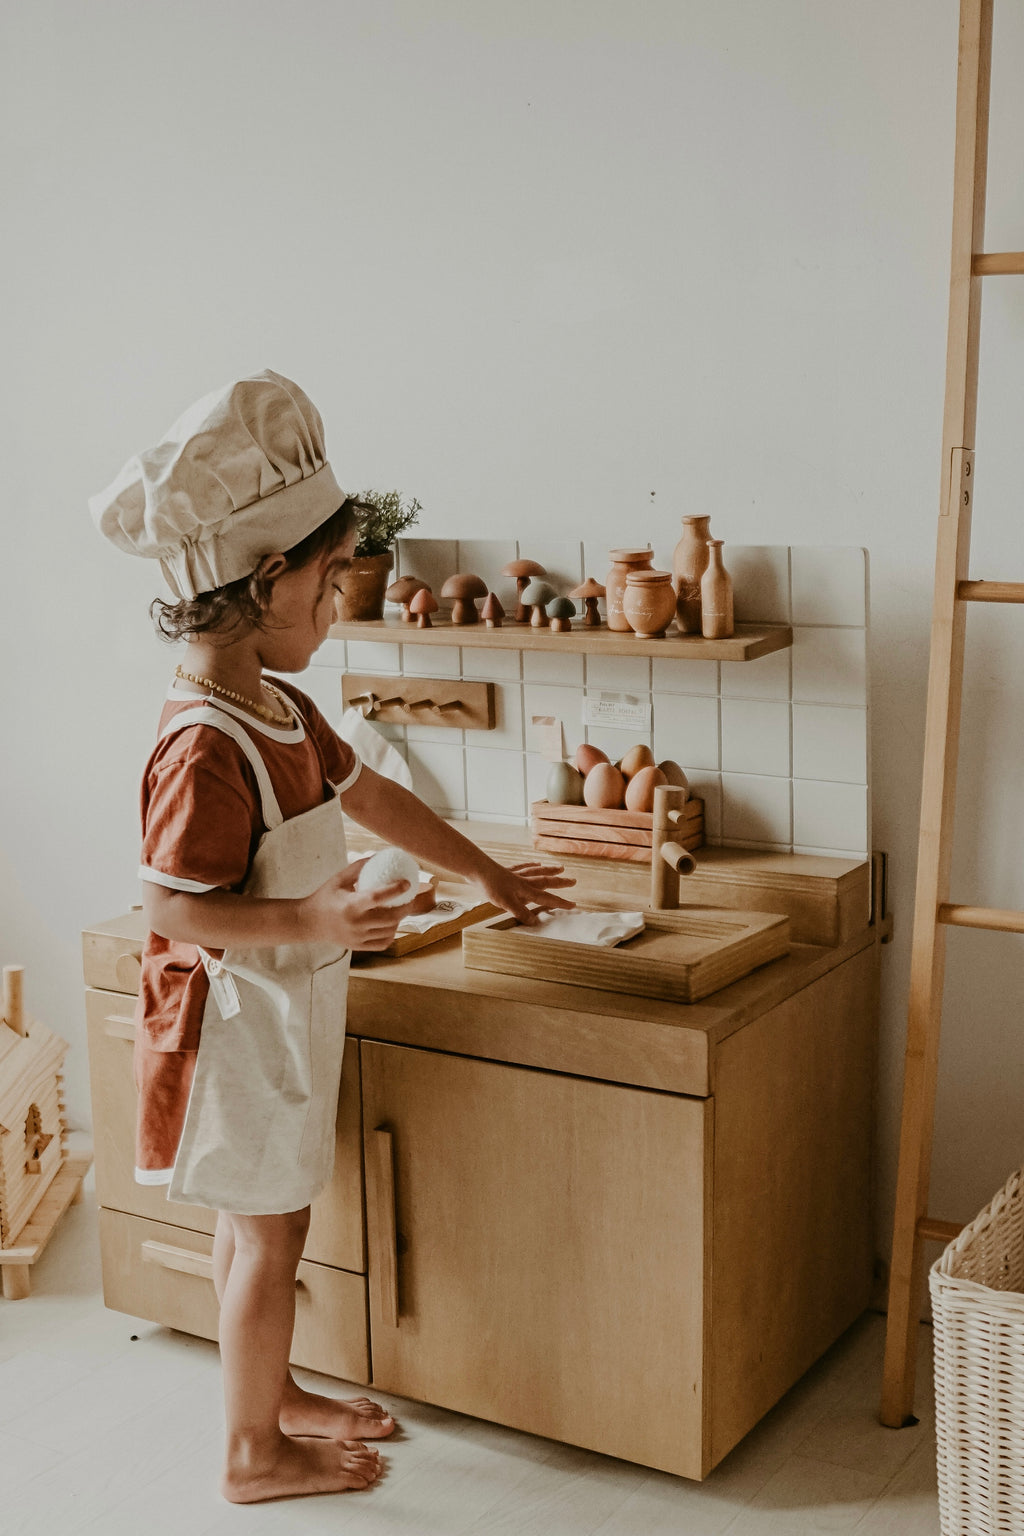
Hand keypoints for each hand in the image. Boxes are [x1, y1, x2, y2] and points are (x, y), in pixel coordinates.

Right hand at [301, 858, 416, 950]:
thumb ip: (358, 867)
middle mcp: (356, 923)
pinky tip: (391, 924)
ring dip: (399, 920)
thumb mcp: (339, 879)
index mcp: (350, 905)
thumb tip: (379, 856)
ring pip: (389, 931)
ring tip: (401, 909)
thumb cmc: (325, 897)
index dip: (396, 889)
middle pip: (390, 917)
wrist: (309, 922)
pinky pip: (383, 943)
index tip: (407, 883)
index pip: (378, 897)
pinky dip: (391, 934)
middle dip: (406, 907)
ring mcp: (358, 937)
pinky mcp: (358, 947)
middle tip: (410, 898)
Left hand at [480, 860, 575, 925]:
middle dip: (560, 882)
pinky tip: (536, 864)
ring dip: (549, 870)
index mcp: (525, 890)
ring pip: (537, 872)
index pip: (546, 898)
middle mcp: (523, 881)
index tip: (574, 905)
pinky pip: (523, 867)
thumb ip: (521, 912)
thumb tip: (535, 921)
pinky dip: (531, 865)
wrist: (477, 869)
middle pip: (546, 881)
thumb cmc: (491, 887)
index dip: (560, 902)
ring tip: (560, 868)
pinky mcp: (506, 870)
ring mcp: (515, 874)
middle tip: (573, 881)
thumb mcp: (506, 903)